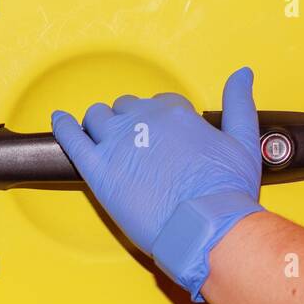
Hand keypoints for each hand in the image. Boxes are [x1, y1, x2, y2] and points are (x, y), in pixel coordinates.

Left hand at [52, 67, 263, 299]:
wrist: (208, 228)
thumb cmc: (227, 194)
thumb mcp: (244, 140)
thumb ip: (240, 104)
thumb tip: (242, 75)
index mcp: (175, 114)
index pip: (157, 104)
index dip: (157, 120)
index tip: (160, 137)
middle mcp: (145, 122)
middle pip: (125, 109)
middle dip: (128, 122)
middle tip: (135, 146)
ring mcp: (119, 145)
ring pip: (98, 118)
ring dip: (100, 125)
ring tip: (105, 141)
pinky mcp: (99, 170)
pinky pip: (72, 138)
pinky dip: (63, 126)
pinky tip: (59, 121)